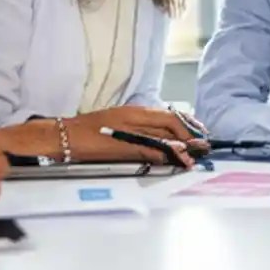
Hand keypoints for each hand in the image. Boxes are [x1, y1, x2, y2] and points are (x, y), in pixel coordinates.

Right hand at [0, 113, 197, 165]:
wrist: (65, 137)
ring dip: (181, 146)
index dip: (187, 124)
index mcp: (134, 111)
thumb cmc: (89, 130)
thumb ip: (141, 130)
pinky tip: (175, 159)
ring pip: (162, 137)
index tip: (201, 131)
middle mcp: (134, 118)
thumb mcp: (119, 124)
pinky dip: (164, 154)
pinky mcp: (122, 147)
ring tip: (195, 155)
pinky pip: (149, 150)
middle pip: (170, 124)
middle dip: (190, 136)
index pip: (169, 115)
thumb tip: (162, 140)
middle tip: (205, 145)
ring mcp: (129, 132)